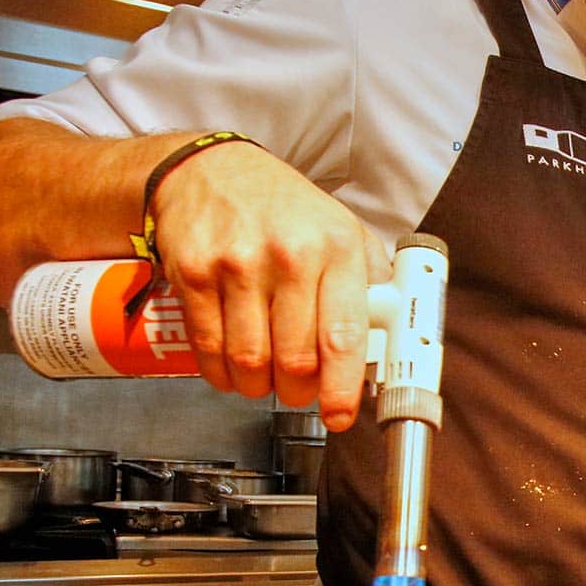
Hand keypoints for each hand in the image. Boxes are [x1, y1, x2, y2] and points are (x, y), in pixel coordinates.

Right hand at [150, 144, 390, 429]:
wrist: (208, 171)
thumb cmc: (284, 209)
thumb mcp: (342, 231)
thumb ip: (370, 284)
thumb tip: (390, 341)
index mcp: (337, 249)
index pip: (343, 335)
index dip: (342, 387)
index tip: (340, 414)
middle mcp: (289, 255)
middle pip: (295, 358)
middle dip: (298, 391)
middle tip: (300, 391)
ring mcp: (238, 264)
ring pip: (250, 360)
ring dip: (258, 386)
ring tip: (265, 379)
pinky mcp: (195, 272)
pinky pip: (208, 346)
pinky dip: (221, 372)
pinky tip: (231, 368)